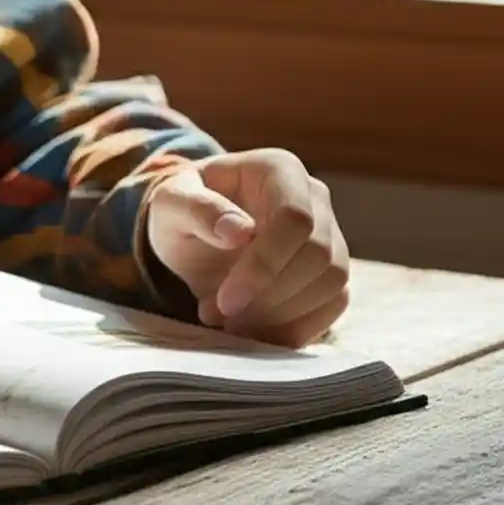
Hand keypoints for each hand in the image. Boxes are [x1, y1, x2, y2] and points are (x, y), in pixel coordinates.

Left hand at [146, 149, 349, 346]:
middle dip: (267, 297)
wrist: (195, 232)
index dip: (264, 266)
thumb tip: (238, 231)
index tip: (225, 301)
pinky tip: (255, 334)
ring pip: (331, 282)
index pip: (294, 219)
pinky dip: (297, 327)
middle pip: (317, 255)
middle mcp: (314, 197)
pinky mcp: (329, 270)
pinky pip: (333, 304)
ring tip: (228, 323)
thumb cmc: (183, 210)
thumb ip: (197, 210)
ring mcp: (329, 233)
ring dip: (280, 316)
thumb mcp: (171, 204)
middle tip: (215, 315)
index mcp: (279, 169)